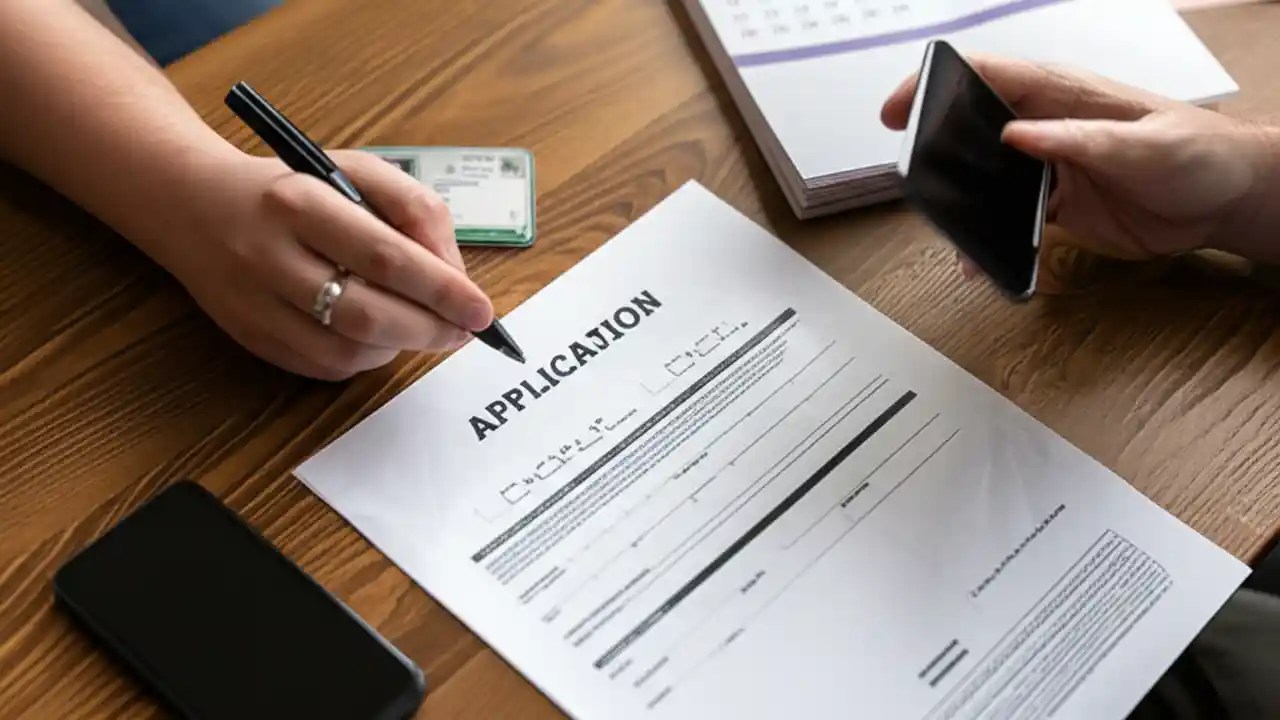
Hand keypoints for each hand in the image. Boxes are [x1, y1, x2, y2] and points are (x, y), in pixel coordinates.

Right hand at [156, 150, 491, 379]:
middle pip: (368, 313)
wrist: (193, 205)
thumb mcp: (356, 171)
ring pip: (347, 351)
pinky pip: (324, 367)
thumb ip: (415, 210)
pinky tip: (379, 335)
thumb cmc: (295, 187)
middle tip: (463, 330)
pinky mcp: (251, 338)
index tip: (481, 310)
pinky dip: (366, 358)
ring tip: (422, 326)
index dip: (443, 290)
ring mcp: (255, 304)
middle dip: (430, 329)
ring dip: (400, 346)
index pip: (387, 257)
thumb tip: (455, 273)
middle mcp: (271, 255)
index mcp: (301, 202)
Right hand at [881, 54, 1279, 273]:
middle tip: (912, 182)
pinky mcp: (1057, 204)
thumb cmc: (1198, 153)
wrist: (1226, 201)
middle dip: (935, 153)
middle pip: (972, 130)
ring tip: (947, 232)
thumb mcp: (1141, 143)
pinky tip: (984, 261)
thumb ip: (1078, 138)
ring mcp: (1048, 166)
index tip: (897, 110)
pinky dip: (992, 240)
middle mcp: (1046, 127)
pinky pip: (1010, 220)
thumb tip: (1015, 134)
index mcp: (1062, 94)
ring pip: (985, 180)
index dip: (933, 86)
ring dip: (962, 204)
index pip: (985, 75)